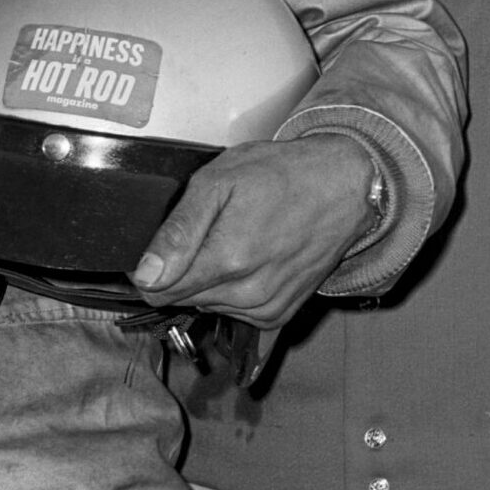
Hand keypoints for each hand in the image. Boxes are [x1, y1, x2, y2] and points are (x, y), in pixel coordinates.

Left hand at [131, 132, 375, 327]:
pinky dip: (233, 292)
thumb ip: (178, 232)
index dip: (149, 270)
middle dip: (182, 271)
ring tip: (234, 241)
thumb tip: (146, 275)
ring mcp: (269, 306)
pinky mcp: (283, 313)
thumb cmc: (280, 175)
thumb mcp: (217, 183)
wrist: (343, 185)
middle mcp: (250, 293)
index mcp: (228, 259)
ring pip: (208, 307)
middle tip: (208, 233)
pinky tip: (248, 260)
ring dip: (209, 281)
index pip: (158, 293)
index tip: (162, 247)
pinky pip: (236, 314)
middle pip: (182, 299)